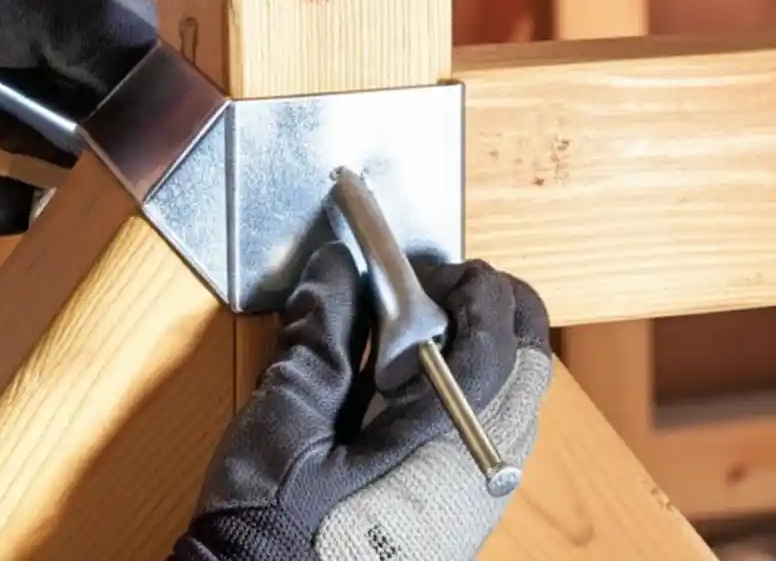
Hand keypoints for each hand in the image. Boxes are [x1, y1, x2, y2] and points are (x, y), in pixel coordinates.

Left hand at [0, 0, 157, 234]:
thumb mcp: (83, 18)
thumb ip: (131, 78)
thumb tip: (180, 140)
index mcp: (115, 69)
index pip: (140, 141)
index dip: (126, 176)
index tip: (108, 200)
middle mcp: (70, 106)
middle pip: (78, 185)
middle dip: (47, 203)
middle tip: (25, 204)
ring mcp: (11, 127)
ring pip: (14, 196)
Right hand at [173, 245, 552, 560]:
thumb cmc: (275, 529)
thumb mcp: (287, 421)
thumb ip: (321, 339)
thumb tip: (337, 271)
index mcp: (449, 445)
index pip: (499, 341)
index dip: (466, 287)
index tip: (419, 272)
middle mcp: (482, 473)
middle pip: (526, 367)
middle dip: (488, 312)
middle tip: (422, 296)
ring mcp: (477, 500)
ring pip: (512, 399)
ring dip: (475, 350)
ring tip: (404, 340)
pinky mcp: (458, 517)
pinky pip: (486, 433)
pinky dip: (460, 392)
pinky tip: (398, 393)